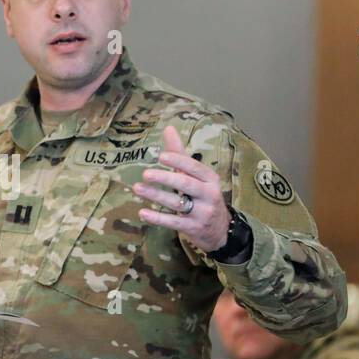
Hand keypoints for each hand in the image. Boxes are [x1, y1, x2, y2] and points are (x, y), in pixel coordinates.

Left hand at [133, 125, 230, 252]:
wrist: (220, 230)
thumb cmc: (204, 196)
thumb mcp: (197, 176)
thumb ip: (180, 154)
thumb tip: (168, 128)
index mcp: (210, 178)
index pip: (194, 167)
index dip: (178, 161)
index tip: (161, 157)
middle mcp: (208, 194)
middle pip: (186, 184)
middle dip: (166, 178)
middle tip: (146, 174)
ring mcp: (201, 212)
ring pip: (177, 203)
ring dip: (156, 195)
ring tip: (138, 188)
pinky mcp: (192, 227)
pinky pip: (173, 222)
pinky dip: (158, 218)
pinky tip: (143, 212)